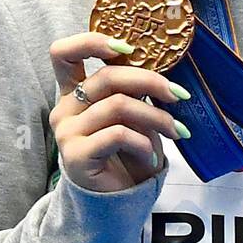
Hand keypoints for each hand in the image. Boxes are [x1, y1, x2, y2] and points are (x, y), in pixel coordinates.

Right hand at [49, 32, 189, 192]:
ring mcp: (67, 131)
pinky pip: (117, 135)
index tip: (128, 49)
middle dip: (150, 81)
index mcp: (75, 91)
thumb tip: (160, 71)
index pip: (63, 53)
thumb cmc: (129, 151)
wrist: (117, 200)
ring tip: (177, 132)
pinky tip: (151, 155)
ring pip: (118, 106)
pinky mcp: (75, 155)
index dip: (92, 41)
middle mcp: (65, 108)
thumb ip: (133, 90)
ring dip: (157, 117)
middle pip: (106, 77)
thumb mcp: (134, 114)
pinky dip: (143, 142)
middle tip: (179, 95)